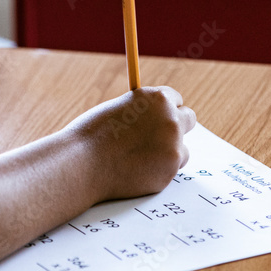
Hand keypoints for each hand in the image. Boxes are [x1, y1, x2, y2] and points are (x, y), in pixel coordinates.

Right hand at [68, 86, 196, 200]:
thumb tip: (155, 120)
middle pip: (189, 119)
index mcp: (157, 98)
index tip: (157, 118)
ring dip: (167, 153)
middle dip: (176, 127)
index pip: (175, 99)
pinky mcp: (170, 170)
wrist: (82, 164)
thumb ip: (141, 113)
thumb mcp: (118, 109)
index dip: (164, 110)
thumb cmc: (92, 136)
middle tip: (158, 138)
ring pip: (182, 149)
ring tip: (137, 159)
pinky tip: (135, 170)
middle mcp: (171, 119)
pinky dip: (158, 171)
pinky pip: (171, 169)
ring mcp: (173, 146)